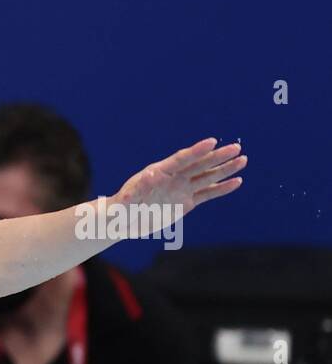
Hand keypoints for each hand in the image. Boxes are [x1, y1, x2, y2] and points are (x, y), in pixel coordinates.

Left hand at [109, 137, 246, 237]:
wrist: (123, 221)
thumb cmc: (120, 209)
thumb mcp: (125, 201)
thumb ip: (136, 190)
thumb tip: (149, 176)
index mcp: (159, 172)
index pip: (181, 159)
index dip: (197, 151)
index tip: (212, 142)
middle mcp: (174, 178)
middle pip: (199, 164)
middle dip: (217, 156)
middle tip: (236, 147)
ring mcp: (181, 189)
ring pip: (207, 177)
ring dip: (225, 169)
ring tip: (243, 160)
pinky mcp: (186, 202)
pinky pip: (207, 194)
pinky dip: (222, 188)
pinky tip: (237, 181)